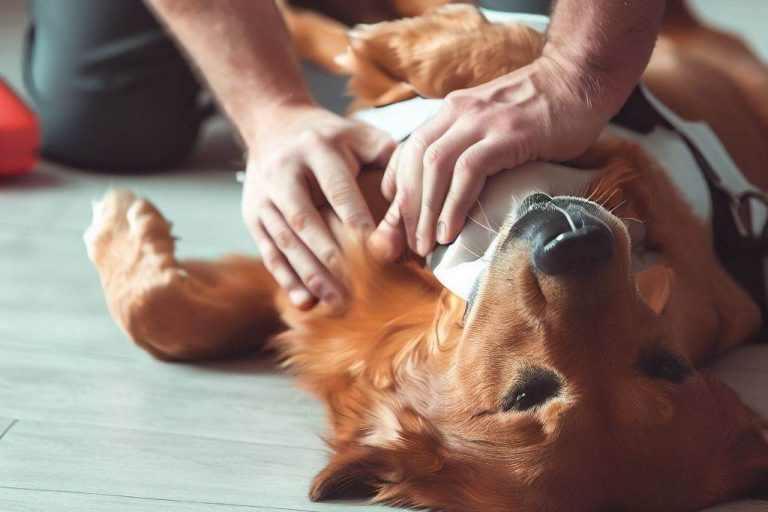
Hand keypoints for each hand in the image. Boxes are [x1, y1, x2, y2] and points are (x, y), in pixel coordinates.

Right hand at [242, 104, 393, 307]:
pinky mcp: (253, 215)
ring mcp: (264, 195)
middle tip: (357, 288)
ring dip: (310, 275)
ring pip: (286, 242)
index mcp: (316, 149)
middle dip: (331, 257)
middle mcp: (285, 171)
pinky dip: (287, 278)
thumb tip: (412, 195)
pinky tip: (305, 301)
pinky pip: (269, 252)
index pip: (338, 190)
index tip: (377, 250)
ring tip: (336, 301)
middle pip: (306, 221)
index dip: (356, 220)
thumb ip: (390, 158)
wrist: (272, 123)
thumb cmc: (329, 136)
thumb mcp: (359, 134)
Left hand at [376, 54, 613, 257]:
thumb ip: (469, 144)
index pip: (408, 150)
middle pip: (416, 161)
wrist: (580, 78)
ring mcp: (482, 120)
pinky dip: (454, 204)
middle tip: (411, 244)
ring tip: (426, 245)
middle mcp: (458, 112)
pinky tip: (450, 230)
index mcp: (451, 111)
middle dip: (408, 207)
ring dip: (426, 211)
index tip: (398, 221)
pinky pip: (468, 171)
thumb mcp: (492, 121)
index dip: (398, 187)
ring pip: (435, 167)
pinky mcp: (507, 133)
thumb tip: (453, 190)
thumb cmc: (542, 109)